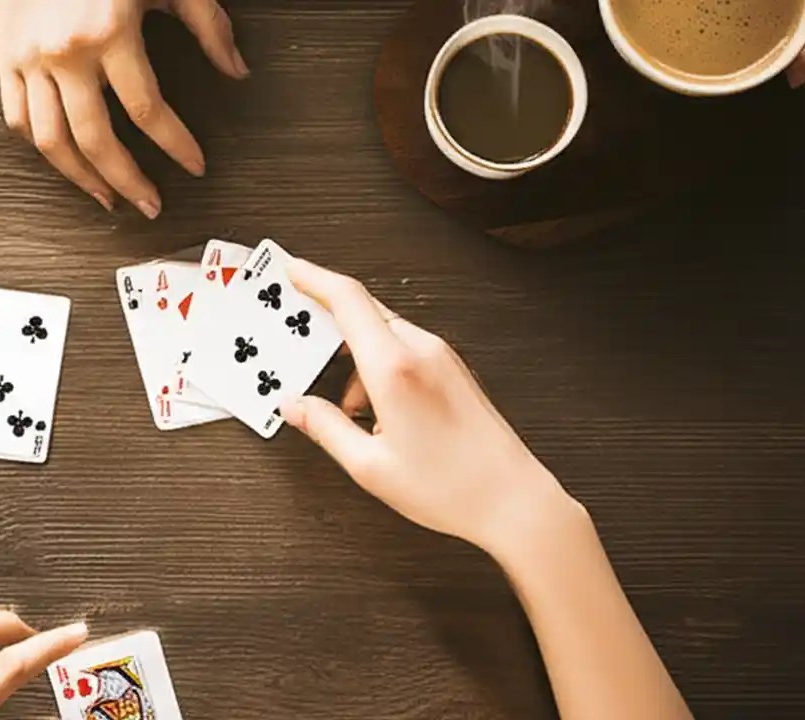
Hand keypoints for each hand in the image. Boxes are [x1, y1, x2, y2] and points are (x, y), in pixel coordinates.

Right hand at [0, 0, 248, 218]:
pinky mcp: (6, 58)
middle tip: (151, 205)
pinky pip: (18, 119)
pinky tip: (69, 163)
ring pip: (52, 141)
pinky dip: (43, 148)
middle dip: (129, 181)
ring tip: (110, 198)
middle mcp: (66, 53)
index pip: (147, 110)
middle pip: (97, 139)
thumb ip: (208, 25)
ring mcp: (30, 59)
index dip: (175, 145)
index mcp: (109, 31)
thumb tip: (237, 72)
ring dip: (83, 179)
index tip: (195, 167)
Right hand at [279, 259, 576, 556]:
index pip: (347, 299)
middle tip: (305, 352)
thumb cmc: (452, 488)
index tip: (291, 269)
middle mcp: (422, 352)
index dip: (313, 277)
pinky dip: (380, 372)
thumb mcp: (370, 465)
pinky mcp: (453, 371)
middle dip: (329, 331)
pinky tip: (380, 416)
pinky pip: (404, 353)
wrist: (513, 500)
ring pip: (383, 337)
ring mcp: (442, 358)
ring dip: (356, 363)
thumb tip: (294, 406)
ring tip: (352, 413)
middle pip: (363, 314)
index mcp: (395, 369)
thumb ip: (325, 427)